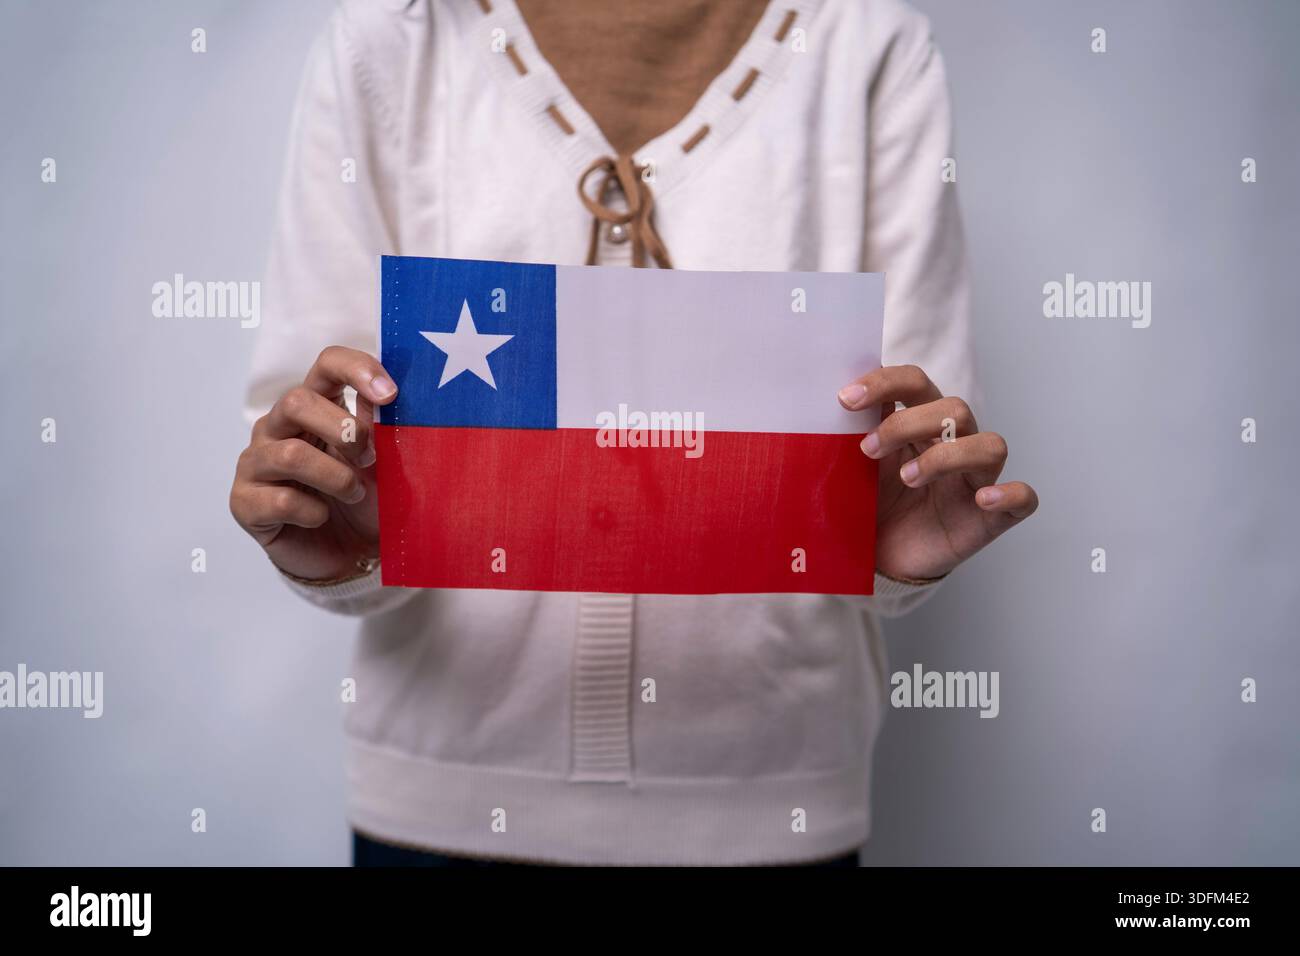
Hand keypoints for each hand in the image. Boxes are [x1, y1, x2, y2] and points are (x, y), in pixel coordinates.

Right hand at [230, 347, 397, 581]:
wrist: (349, 555)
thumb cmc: (362, 500)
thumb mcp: (381, 461)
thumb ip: (378, 426)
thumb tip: (384, 398)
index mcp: (315, 407)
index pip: (326, 364)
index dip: (357, 370)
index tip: (390, 394)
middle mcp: (278, 427)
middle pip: (296, 401)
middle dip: (343, 430)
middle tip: (368, 459)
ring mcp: (256, 463)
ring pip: (290, 454)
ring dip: (335, 477)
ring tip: (354, 493)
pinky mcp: (244, 502)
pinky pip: (280, 500)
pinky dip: (314, 512)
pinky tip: (321, 518)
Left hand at [838, 365, 1038, 580]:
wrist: (880, 560)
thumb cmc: (874, 506)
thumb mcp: (856, 466)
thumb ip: (852, 433)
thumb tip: (832, 400)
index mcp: (921, 424)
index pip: (916, 383)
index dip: (885, 382)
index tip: (846, 399)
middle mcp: (955, 444)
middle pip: (955, 409)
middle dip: (906, 423)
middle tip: (867, 450)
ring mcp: (976, 480)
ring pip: (991, 445)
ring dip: (946, 458)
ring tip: (907, 479)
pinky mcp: (991, 518)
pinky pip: (1023, 498)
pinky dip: (1009, 494)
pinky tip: (982, 499)